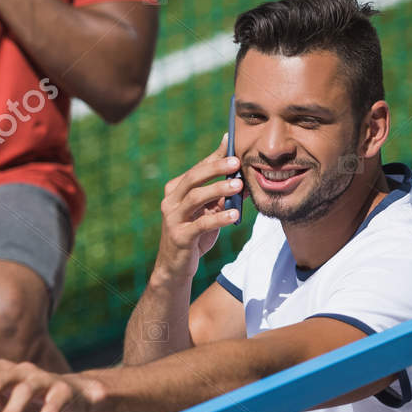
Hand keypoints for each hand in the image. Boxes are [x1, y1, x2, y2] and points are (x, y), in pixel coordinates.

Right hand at [156, 134, 241, 280]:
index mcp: (175, 190)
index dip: (215, 158)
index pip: (197, 169)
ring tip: (239, 185)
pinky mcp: (179, 237)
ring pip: (195, 198)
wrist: (176, 265)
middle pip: (193, 178)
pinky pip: (200, 224)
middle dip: (215, 168)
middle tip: (237, 161)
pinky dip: (219, 218)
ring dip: (218, 189)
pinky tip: (235, 215)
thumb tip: (241, 167)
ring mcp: (172, 219)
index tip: (234, 146)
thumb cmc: (195, 233)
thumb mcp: (208, 209)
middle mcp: (170, 201)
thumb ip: (220, 189)